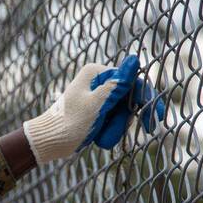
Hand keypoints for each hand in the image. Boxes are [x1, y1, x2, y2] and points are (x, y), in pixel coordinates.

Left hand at [22, 55, 164, 163]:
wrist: (46, 144)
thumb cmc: (68, 124)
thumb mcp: (97, 105)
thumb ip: (118, 85)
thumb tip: (135, 59)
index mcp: (97, 73)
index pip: (133, 81)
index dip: (146, 99)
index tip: (155, 118)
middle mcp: (98, 81)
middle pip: (128, 98)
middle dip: (123, 119)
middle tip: (111, 134)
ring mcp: (97, 96)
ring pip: (122, 112)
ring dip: (114, 128)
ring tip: (99, 138)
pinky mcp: (96, 110)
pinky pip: (112, 120)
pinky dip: (108, 131)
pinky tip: (97, 138)